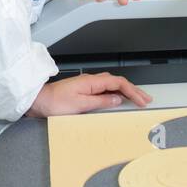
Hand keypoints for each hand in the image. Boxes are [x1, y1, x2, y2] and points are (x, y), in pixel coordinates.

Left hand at [27, 72, 152, 116]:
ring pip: (113, 84)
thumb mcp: (80, 105)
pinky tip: (119, 98)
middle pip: (118, 82)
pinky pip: (105, 89)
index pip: (119, 83)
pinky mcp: (84, 90)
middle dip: (134, 90)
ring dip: (127, 91)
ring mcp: (88, 84)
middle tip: (146, 99)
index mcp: (92, 82)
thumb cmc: (55, 102)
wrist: (39, 101)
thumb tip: (117, 99)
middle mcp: (91, 80)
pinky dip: (116, 93)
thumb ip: (101, 101)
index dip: (133, 91)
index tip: (142, 100)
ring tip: (137, 98)